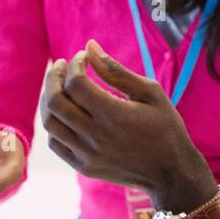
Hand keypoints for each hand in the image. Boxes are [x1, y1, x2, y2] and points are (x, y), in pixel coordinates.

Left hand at [38, 39, 216, 209]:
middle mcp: (97, 136)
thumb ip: (117, 71)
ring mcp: (88, 154)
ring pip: (50, 123)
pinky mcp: (85, 167)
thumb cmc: (165, 127)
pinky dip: (54, 124)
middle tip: (61, 66)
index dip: (75, 64)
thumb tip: (89, 46)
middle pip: (56, 101)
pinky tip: (65, 113)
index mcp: (115, 115)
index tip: (83, 57)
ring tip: (58, 87)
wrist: (171, 172)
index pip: (76, 83)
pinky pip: (55, 143)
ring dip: (48, 99)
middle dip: (54, 77)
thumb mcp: (150, 93)